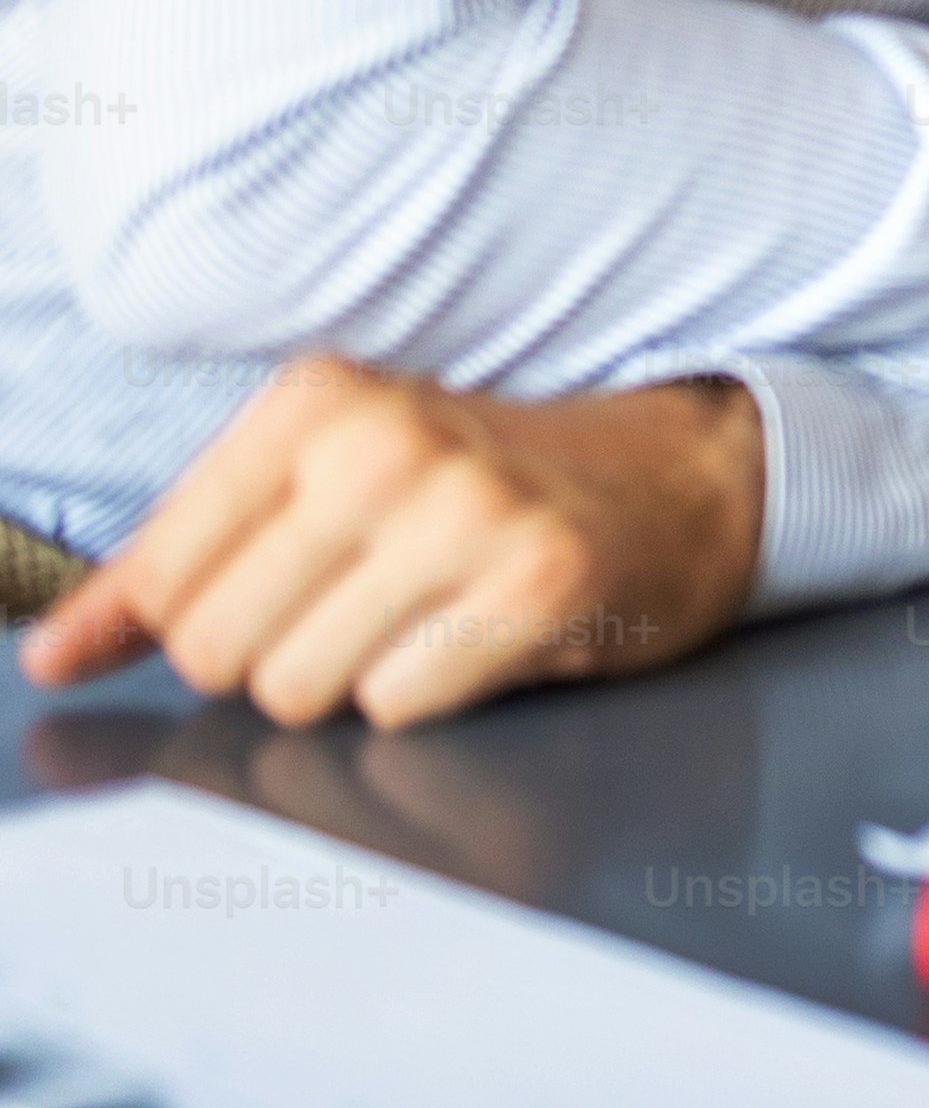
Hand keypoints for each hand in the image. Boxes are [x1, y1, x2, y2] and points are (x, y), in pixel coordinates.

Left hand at [17, 359, 762, 729]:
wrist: (685, 477)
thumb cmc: (484, 485)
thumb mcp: (322, 481)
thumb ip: (174, 566)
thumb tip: (50, 657)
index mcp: (315, 401)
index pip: (163, 580)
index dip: (201, 623)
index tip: (276, 598)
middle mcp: (385, 443)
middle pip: (219, 651)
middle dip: (279, 658)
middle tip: (369, 608)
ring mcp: (467, 510)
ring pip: (300, 689)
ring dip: (356, 680)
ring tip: (427, 620)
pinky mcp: (538, 582)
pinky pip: (400, 706)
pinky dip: (434, 696)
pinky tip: (485, 638)